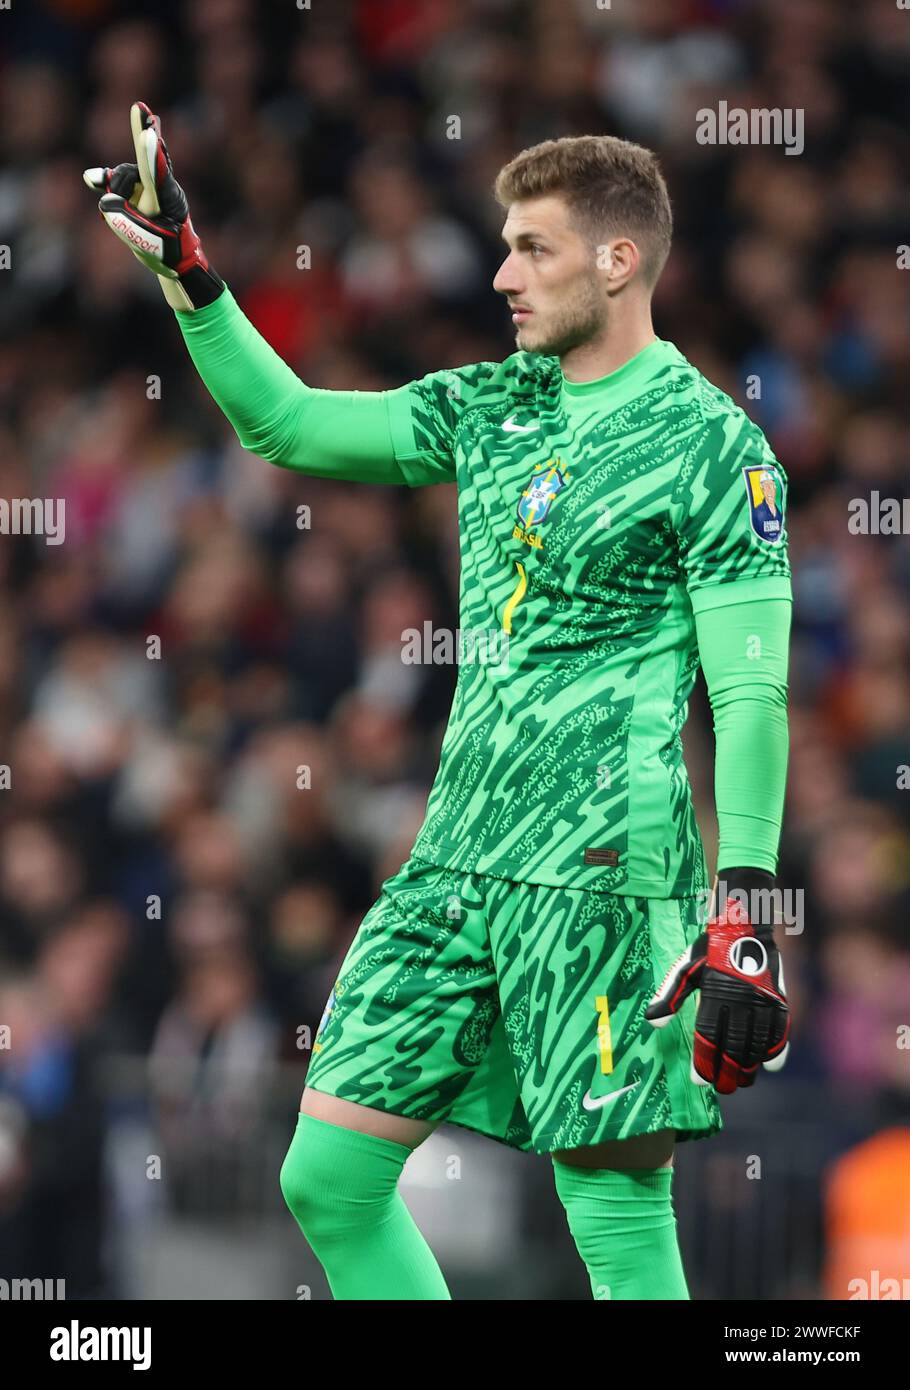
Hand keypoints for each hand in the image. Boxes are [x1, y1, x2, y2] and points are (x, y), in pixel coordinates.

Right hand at [83, 102, 221, 309]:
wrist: (173, 260)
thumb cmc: (168, 252)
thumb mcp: (147, 242)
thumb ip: (123, 220)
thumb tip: (104, 199)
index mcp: (170, 200)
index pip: (157, 174)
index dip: (151, 154)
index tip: (150, 133)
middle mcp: (159, 187)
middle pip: (137, 168)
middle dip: (139, 137)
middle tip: (141, 108)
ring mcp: (145, 187)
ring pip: (120, 178)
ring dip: (114, 195)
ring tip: (119, 215)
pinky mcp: (133, 191)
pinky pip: (113, 184)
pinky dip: (105, 184)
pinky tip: (92, 180)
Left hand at [646, 870, 789, 1093]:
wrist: (747, 924)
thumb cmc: (711, 948)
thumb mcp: (685, 966)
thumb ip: (670, 995)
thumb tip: (652, 1022)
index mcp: (715, 993)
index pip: (708, 1037)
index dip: (704, 1062)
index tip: (699, 1080)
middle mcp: (741, 1000)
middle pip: (734, 1048)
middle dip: (727, 1073)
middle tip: (721, 1088)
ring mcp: (763, 1001)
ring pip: (758, 1044)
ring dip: (749, 1067)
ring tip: (741, 1082)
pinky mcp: (780, 1000)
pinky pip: (780, 1031)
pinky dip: (776, 1050)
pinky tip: (768, 1066)